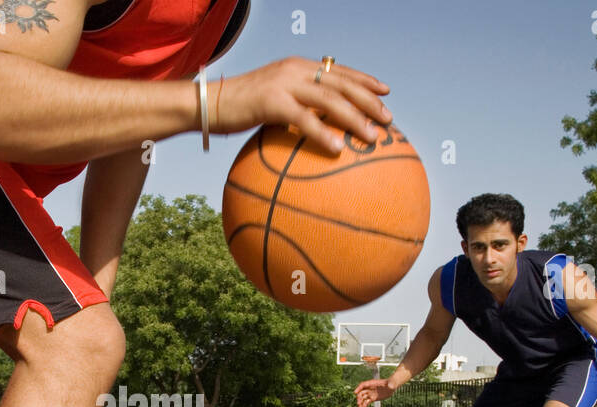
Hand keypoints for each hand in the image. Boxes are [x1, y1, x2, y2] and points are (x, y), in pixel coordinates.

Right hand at [214, 57, 391, 155]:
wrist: (207, 104)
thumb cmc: (237, 110)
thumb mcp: (269, 102)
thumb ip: (292, 107)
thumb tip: (311, 127)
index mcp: (297, 68)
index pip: (338, 70)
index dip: (364, 80)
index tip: (386, 92)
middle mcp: (295, 70)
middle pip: (341, 83)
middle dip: (369, 100)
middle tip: (389, 119)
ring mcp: (284, 84)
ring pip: (330, 100)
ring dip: (355, 119)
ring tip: (372, 137)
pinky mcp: (271, 102)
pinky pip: (305, 119)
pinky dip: (324, 133)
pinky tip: (338, 148)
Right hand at [354, 378, 394, 406]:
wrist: (392, 387)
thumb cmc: (391, 383)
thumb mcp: (391, 383)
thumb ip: (391, 384)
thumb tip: (391, 386)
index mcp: (372, 383)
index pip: (363, 385)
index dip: (358, 388)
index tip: (355, 392)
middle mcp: (370, 388)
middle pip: (361, 392)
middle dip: (359, 398)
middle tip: (359, 403)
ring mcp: (371, 393)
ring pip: (363, 398)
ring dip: (361, 403)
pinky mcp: (373, 398)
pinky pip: (367, 402)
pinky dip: (364, 406)